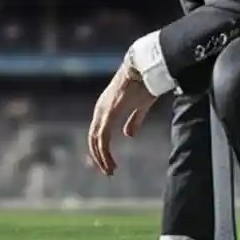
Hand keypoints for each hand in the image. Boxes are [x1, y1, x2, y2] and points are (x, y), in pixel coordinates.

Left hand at [87, 56, 157, 175]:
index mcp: (106, 108)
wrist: (145, 68)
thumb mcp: (139, 106)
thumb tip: (129, 135)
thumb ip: (134, 120)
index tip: (109, 161)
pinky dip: (104, 152)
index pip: (98, 132)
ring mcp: (102, 111)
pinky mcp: (108, 113)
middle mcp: (100, 110)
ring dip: (101, 158)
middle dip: (99, 156)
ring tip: (110, 170)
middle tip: (108, 170)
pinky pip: (102, 137)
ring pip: (96, 140)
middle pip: (93, 138)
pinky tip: (111, 162)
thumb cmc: (144, 84)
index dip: (101, 148)